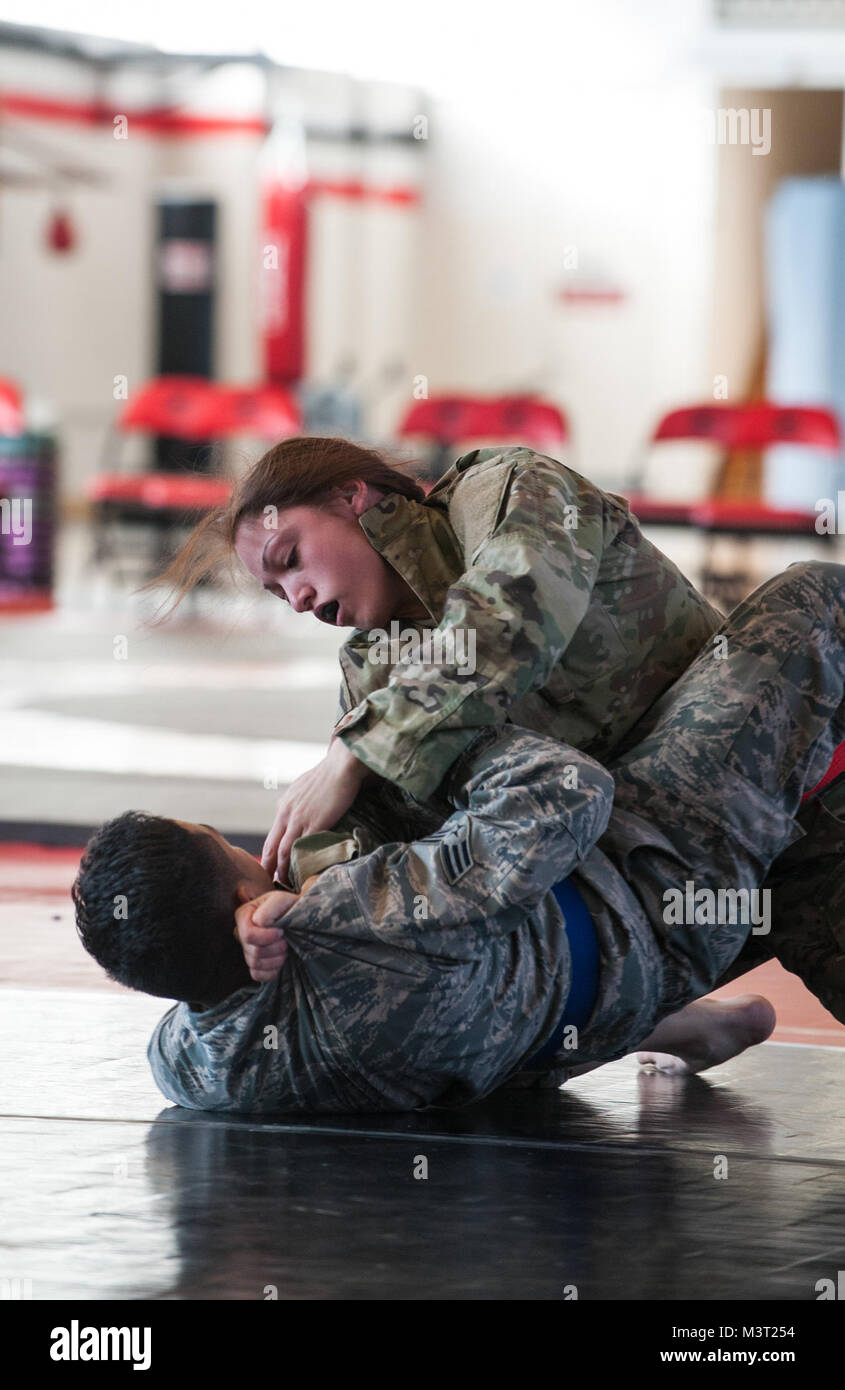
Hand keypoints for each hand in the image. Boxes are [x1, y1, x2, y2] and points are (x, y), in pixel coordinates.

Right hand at [234, 887, 295, 982]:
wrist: (299, 918)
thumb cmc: (289, 907)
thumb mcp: (282, 900)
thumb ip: (270, 907)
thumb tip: (258, 922)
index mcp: (243, 915)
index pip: (248, 935)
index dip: (267, 936)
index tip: (282, 931)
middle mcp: (241, 933)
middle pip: (254, 951)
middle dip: (275, 948)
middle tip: (286, 939)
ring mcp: (246, 950)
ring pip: (256, 964)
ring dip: (276, 958)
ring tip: (285, 947)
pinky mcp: (254, 965)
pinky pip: (257, 975)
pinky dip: (272, 970)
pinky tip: (280, 960)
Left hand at [262, 737, 369, 880]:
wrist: (341, 766)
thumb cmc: (330, 775)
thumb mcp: (305, 788)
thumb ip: (300, 803)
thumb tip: (303, 813)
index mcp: (284, 805)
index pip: (273, 835)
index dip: (270, 854)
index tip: (270, 867)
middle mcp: (286, 813)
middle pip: (272, 846)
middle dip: (269, 866)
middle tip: (269, 883)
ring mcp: (299, 819)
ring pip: (284, 851)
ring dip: (282, 870)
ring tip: (283, 884)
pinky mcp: (314, 823)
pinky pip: (303, 849)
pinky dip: (300, 864)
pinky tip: (302, 874)